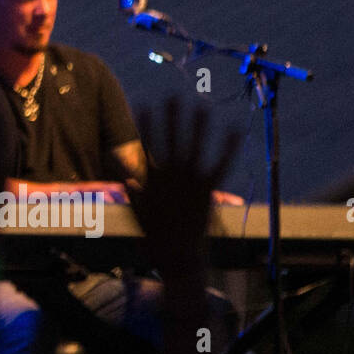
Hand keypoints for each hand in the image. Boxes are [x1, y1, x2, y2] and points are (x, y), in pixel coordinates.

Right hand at [131, 98, 240, 259]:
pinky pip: (220, 165)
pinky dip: (227, 148)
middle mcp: (172, 176)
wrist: (177, 257)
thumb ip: (131, 187)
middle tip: (173, 96)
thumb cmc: (154, 236)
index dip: (147, 123)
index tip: (145, 103)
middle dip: (172, 117)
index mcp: (153, 178)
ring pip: (195, 147)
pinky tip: (233, 130)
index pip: (148, 144)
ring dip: (198, 126)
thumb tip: (120, 166)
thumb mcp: (136, 210)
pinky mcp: (207, 190)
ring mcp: (190, 182)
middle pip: (171, 139)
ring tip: (201, 105)